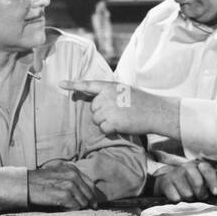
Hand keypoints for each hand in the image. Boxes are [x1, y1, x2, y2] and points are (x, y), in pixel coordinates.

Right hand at [28, 162, 97, 208]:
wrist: (25, 184)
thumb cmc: (39, 182)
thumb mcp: (58, 175)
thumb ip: (72, 181)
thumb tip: (86, 196)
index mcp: (72, 169)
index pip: (90, 184)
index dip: (92, 196)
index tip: (91, 204)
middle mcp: (73, 175)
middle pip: (89, 194)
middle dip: (86, 203)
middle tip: (79, 209)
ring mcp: (69, 184)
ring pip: (83, 202)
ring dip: (76, 207)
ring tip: (64, 206)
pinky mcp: (64, 195)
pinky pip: (75, 207)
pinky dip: (70, 210)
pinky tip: (61, 208)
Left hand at [61, 79, 176, 137]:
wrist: (156, 111)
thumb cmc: (142, 102)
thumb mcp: (124, 91)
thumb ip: (110, 94)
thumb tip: (98, 105)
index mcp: (109, 87)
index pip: (88, 84)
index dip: (73, 84)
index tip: (60, 84)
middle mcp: (106, 97)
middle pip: (93, 109)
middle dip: (103, 113)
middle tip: (120, 112)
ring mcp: (108, 109)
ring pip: (97, 120)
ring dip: (107, 122)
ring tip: (122, 118)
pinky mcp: (112, 122)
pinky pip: (103, 129)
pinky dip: (111, 131)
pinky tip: (122, 126)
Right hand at [155, 160, 216, 200]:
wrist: (166, 181)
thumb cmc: (189, 183)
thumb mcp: (204, 183)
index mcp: (199, 165)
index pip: (207, 170)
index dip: (213, 181)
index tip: (216, 192)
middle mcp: (187, 167)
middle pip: (198, 183)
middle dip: (201, 194)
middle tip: (199, 196)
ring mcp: (175, 173)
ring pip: (187, 193)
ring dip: (188, 198)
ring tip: (187, 196)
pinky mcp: (164, 181)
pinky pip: (175, 196)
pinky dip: (177, 200)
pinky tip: (177, 197)